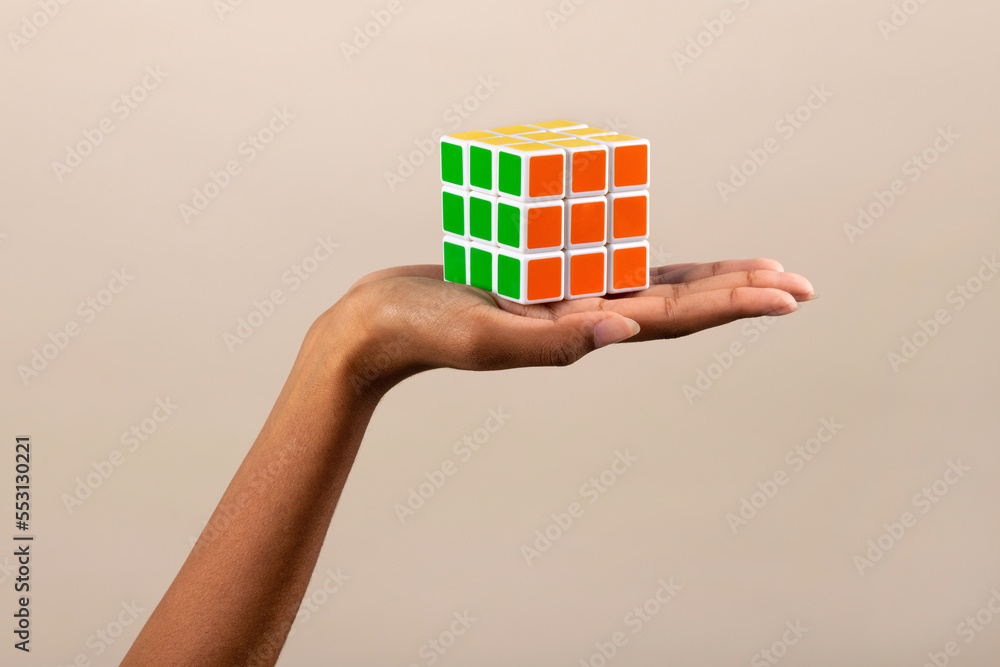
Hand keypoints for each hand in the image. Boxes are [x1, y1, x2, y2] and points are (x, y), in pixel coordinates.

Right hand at [317, 258, 814, 386]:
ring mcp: (564, 302)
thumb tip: (624, 328)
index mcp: (578, 332)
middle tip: (799, 284)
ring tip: (757, 271)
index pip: (673, 319)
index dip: (733, 304)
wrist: (380, 325)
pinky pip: (607, 266)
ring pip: (651, 285)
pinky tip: (667, 254)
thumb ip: (551, 339)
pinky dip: (646, 258)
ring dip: (706, 279)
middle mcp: (583, 318)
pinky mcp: (543, 283)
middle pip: (679, 304)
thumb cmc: (423, 332)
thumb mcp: (484, 333)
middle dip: (740, 293)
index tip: (788, 292)